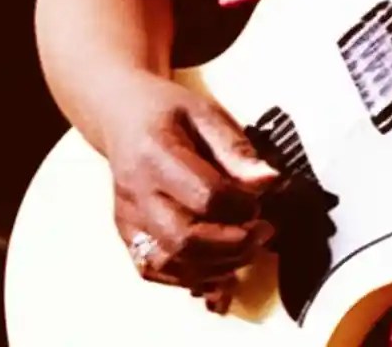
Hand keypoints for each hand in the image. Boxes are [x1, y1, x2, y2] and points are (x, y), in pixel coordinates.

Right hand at [103, 70, 278, 312]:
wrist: (121, 117)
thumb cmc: (170, 112)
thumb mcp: (207, 113)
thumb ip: (237, 150)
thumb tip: (270, 182)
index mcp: (156, 154)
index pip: (205, 195)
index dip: (242, 205)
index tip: (263, 200)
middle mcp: (135, 192)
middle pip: (183, 238)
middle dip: (233, 244)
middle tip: (265, 232)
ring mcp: (127, 218)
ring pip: (168, 262)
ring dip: (216, 266)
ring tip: (249, 250)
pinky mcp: (126, 234)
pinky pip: (153, 270)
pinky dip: (190, 278)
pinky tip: (221, 269)